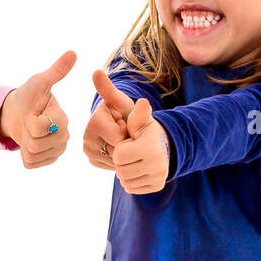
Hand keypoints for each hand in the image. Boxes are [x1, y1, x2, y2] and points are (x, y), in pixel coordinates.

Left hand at [0, 51, 75, 167]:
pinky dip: (24, 155)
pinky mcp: (47, 160)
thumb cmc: (28, 96)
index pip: (40, 128)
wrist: (16, 112)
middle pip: (35, 144)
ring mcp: (56, 150)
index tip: (34, 112)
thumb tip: (73, 53)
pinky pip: (29, 164)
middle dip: (26, 133)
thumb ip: (56, 71)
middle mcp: (64, 136)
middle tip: (29, 123)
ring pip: (32, 156)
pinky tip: (29, 143)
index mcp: (63, 119)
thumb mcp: (38, 82)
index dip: (30, 121)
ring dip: (24, 144)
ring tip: (29, 133)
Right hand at [83, 69, 131, 170]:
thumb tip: (96, 71)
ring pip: (114, 160)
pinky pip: (110, 165)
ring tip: (122, 139)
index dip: (128, 132)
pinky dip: (118, 158)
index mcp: (93, 123)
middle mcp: (86, 139)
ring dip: (124, 152)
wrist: (121, 124)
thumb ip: (109, 89)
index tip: (125, 123)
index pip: (118, 138)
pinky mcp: (92, 160)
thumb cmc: (122, 110)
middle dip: (126, 143)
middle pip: (116, 151)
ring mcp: (88, 151)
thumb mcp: (120, 100)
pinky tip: (118, 147)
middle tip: (124, 132)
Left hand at [92, 71, 170, 193]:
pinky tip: (137, 168)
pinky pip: (131, 188)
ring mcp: (158, 177)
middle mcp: (157, 164)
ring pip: (125, 181)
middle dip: (120, 160)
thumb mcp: (131, 111)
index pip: (119, 155)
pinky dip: (131, 180)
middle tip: (128, 150)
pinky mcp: (157, 187)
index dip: (118, 147)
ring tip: (132, 158)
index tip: (126, 140)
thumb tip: (96, 73)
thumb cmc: (142, 126)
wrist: (164, 143)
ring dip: (124, 171)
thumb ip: (112, 95)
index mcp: (149, 146)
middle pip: (121, 170)